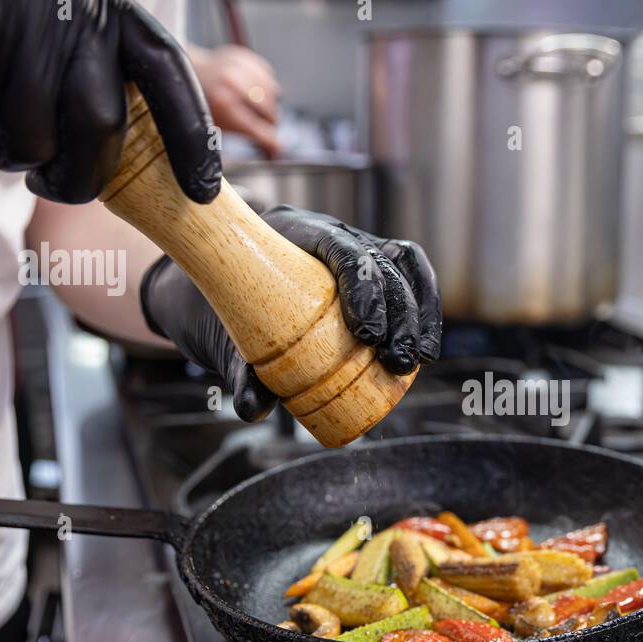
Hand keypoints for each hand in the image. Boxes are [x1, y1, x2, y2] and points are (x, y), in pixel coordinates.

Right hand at [0, 0, 220, 203]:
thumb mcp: (47, 32)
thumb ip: (88, 79)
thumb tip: (141, 172)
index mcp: (99, 6)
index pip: (165, 70)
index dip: (193, 135)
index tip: (205, 192)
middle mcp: (64, 1)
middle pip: (99, 124)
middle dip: (76, 175)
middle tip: (48, 182)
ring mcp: (7, 13)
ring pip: (30, 142)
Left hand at [140, 206, 441, 421]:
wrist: (216, 285)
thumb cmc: (220, 301)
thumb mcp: (222, 332)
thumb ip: (240, 371)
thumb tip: (255, 408)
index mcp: (295, 233)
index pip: (342, 247)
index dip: (363, 286)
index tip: (365, 333)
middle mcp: (333, 237)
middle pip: (383, 261)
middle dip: (399, 313)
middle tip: (396, 360)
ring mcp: (357, 252)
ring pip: (404, 268)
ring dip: (419, 315)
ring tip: (414, 361)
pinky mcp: (371, 277)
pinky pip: (408, 283)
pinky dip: (423, 314)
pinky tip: (425, 350)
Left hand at [189, 45, 280, 158]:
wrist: (177, 74)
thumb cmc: (197, 105)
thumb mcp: (214, 127)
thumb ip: (245, 135)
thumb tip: (275, 147)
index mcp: (225, 106)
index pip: (261, 130)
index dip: (272, 142)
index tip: (277, 147)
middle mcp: (233, 84)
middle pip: (270, 110)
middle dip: (271, 122)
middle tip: (267, 128)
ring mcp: (238, 66)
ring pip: (273, 90)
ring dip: (270, 102)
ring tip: (259, 108)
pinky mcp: (241, 55)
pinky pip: (267, 74)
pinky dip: (264, 84)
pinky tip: (253, 89)